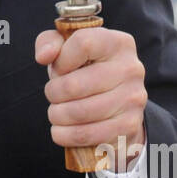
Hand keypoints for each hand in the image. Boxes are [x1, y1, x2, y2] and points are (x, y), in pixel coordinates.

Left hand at [34, 27, 147, 167]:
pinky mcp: (129, 126)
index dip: (61, 60)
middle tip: (53, 95)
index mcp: (117, 43)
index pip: (83, 44)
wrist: (118, 105)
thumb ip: (49, 43)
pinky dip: (65, 135)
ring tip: (56, 112)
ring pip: (78, 113)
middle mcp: (131, 68)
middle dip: (53, 93)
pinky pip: (86, 134)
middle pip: (74, 85)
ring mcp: (132, 99)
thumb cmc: (85, 71)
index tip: (59, 69)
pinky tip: (61, 130)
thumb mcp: (67, 49)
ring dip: (57, 115)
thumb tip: (44, 56)